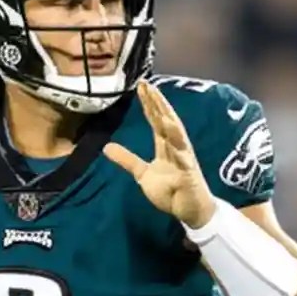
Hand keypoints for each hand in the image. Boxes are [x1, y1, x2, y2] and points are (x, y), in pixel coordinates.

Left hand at [104, 80, 216, 228]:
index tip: (141, 87)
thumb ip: (127, 160)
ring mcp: (184, 158)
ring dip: (168, 117)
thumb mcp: (143, 174)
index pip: (156, 120)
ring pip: (176, 133)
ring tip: (159, 101)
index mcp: (166, 145)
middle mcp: (176, 147)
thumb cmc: (171, 191)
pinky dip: (178, 145)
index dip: (149, 104)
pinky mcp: (189, 172)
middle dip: (157, 102)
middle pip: (166, 120)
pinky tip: (173, 132)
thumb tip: (106, 146)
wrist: (190, 211)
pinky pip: (183, 157)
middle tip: (146, 84)